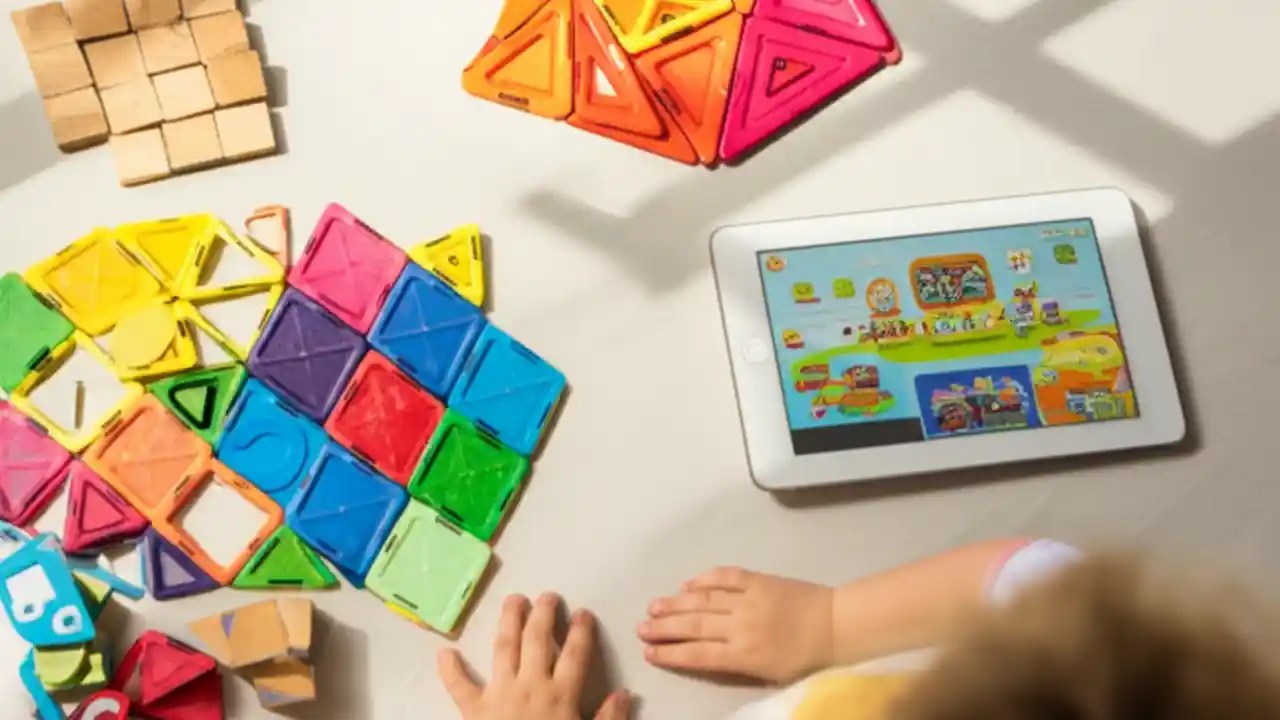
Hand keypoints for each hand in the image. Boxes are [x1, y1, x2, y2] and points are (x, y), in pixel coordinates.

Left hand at [439, 593, 630, 719]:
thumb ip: (608, 719)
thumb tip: (623, 693)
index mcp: (561, 696)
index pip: (576, 654)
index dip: (581, 631)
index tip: (584, 613)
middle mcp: (530, 686)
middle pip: (537, 641)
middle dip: (543, 615)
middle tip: (547, 596)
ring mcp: (499, 695)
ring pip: (504, 648)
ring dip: (508, 621)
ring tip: (513, 599)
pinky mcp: (473, 710)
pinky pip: (459, 687)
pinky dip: (450, 670)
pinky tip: (444, 652)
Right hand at [638, 567, 834, 684]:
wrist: (836, 626)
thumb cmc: (804, 658)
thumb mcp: (768, 675)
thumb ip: (735, 666)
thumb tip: (703, 654)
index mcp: (743, 655)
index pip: (697, 654)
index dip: (670, 653)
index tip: (649, 651)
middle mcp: (740, 627)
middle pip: (693, 626)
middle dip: (664, 627)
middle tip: (641, 627)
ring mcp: (748, 600)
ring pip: (703, 600)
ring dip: (676, 603)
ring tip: (654, 606)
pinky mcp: (758, 580)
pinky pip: (725, 576)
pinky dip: (704, 579)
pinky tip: (687, 584)